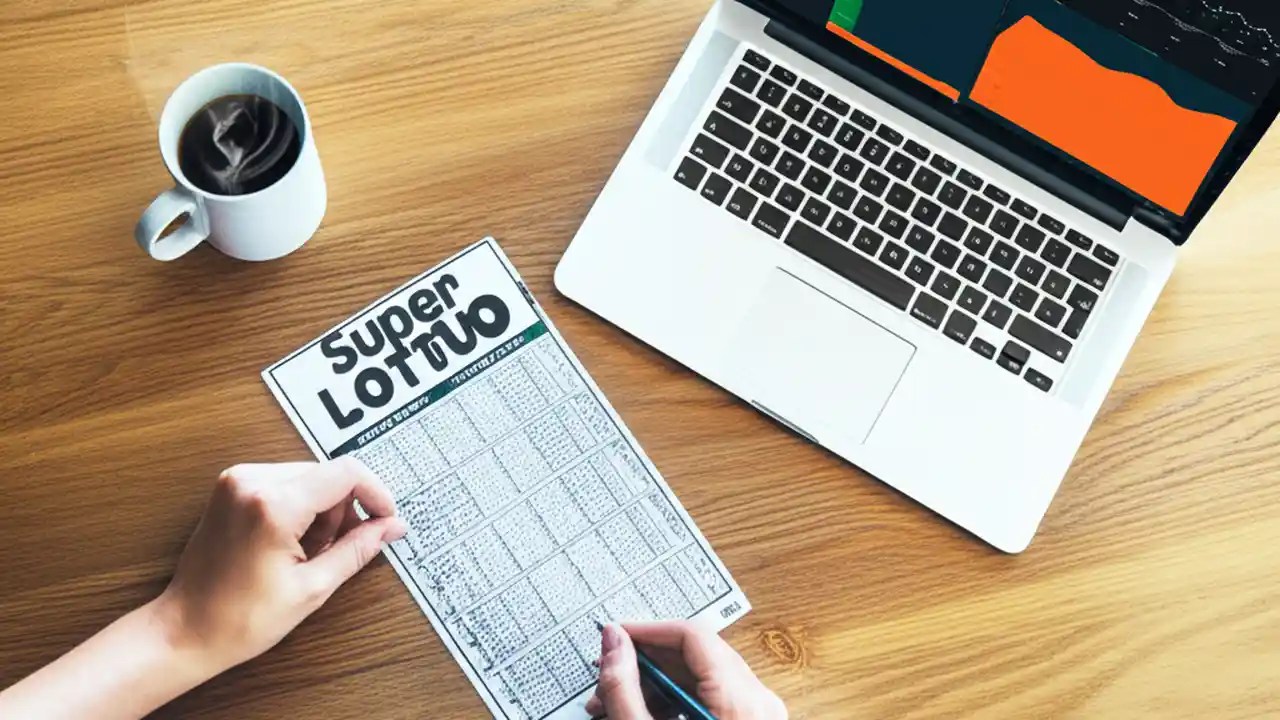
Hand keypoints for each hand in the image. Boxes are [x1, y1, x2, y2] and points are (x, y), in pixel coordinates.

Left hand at [154, 458, 405, 671]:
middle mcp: (252, 481)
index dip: (375, 494)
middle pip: (328, 475)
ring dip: (322, 510)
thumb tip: (392, 527)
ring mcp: (237, 480)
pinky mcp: (232, 486)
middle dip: (345, 510)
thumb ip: (357, 549)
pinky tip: (292, 542)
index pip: (346, 473)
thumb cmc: (240, 619)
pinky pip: (285, 482)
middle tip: (338, 551)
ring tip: (308, 553)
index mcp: (273, 505)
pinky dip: (300, 506)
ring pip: (309, 478)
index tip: (386, 519)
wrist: (185, 630)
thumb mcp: (312, 587)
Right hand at [587, 621, 786, 719]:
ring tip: (618, 704)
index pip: (692, 635)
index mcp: (742, 703)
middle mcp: (760, 702)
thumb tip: (613, 642)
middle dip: (644, 663)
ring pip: (701, 675)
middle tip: (608, 674)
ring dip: (656, 685)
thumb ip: (625, 690)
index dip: (646, 630)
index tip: (614, 636)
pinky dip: (676, 701)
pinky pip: (711, 695)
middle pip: (695, 654)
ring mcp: (759, 713)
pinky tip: (646, 715)